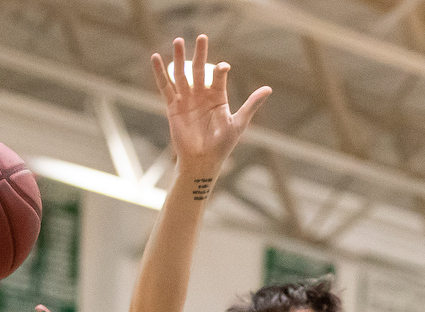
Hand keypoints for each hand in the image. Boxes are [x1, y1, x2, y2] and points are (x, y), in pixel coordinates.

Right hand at [151, 35, 270, 173]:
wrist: (202, 161)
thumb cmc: (222, 146)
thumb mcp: (239, 123)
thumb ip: (251, 105)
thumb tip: (269, 88)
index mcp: (217, 97)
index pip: (218, 76)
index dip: (221, 70)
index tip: (224, 68)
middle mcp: (201, 95)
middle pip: (199, 69)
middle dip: (199, 53)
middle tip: (201, 37)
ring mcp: (186, 99)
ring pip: (181, 74)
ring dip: (180, 58)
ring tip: (178, 41)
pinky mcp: (173, 107)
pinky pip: (165, 87)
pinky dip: (160, 73)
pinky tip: (156, 58)